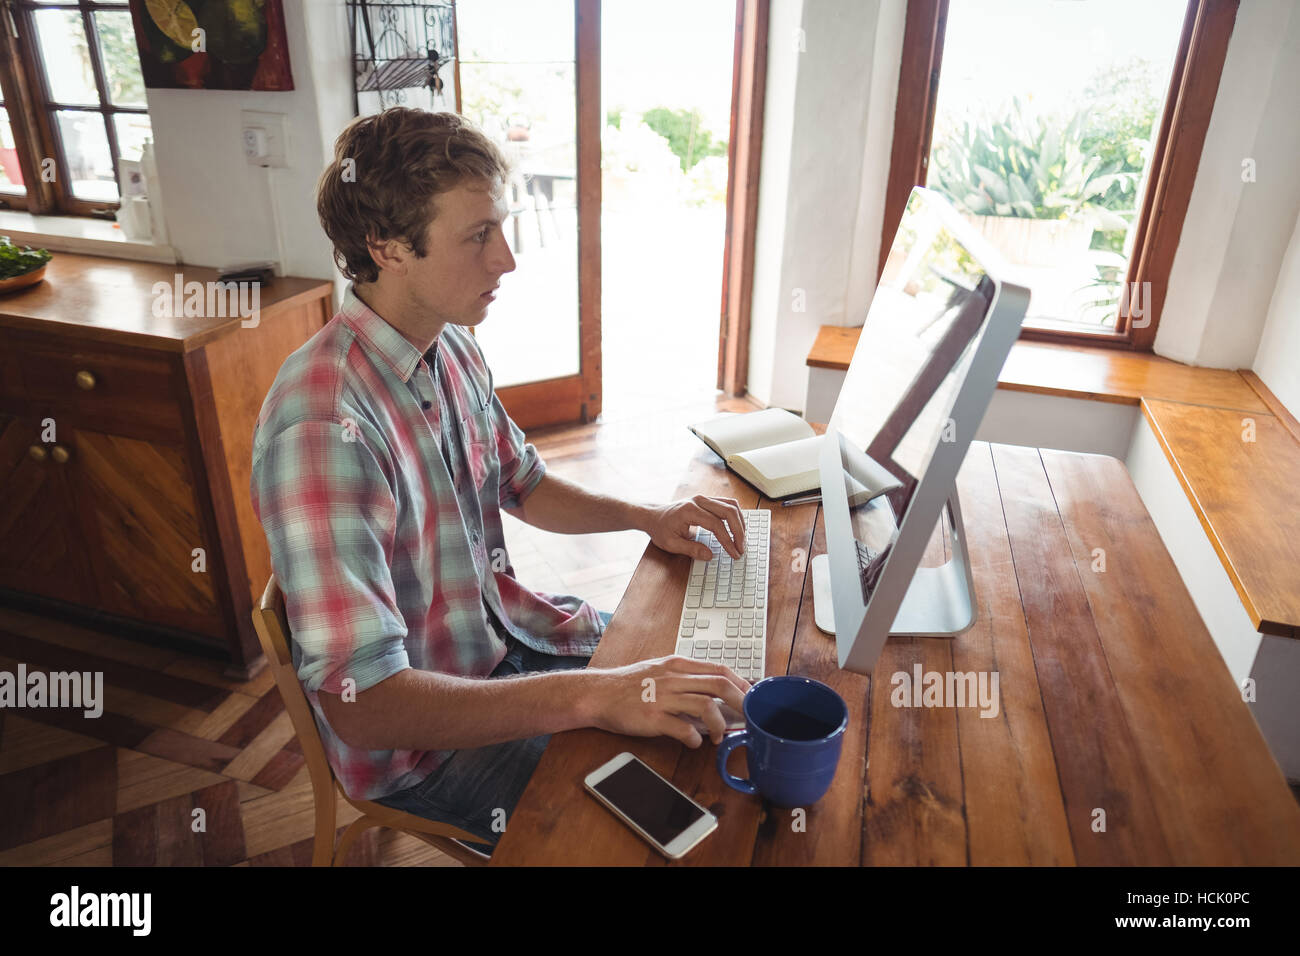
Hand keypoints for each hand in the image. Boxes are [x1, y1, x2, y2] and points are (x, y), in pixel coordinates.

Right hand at [580, 656, 750, 746]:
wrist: (598, 694)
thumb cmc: (627, 685)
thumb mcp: (659, 670)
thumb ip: (685, 677)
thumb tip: (712, 690)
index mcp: (677, 665)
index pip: (719, 668)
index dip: (740, 682)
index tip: (751, 696)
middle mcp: (673, 678)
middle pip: (719, 685)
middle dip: (740, 701)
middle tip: (748, 717)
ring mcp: (663, 697)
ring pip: (705, 706)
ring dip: (719, 725)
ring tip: (718, 736)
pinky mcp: (653, 718)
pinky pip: (684, 729)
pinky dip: (695, 738)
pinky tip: (694, 742)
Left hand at [644, 494, 745, 559]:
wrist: (652, 516)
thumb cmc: (660, 529)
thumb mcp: (671, 544)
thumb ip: (691, 550)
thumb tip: (710, 555)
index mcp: (690, 510)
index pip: (716, 524)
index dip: (727, 540)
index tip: (734, 553)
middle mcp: (699, 500)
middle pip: (728, 511)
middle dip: (739, 531)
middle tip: (741, 548)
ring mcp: (704, 498)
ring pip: (731, 505)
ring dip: (740, 522)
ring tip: (742, 540)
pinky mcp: (707, 500)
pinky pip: (727, 504)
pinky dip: (735, 516)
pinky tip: (737, 529)